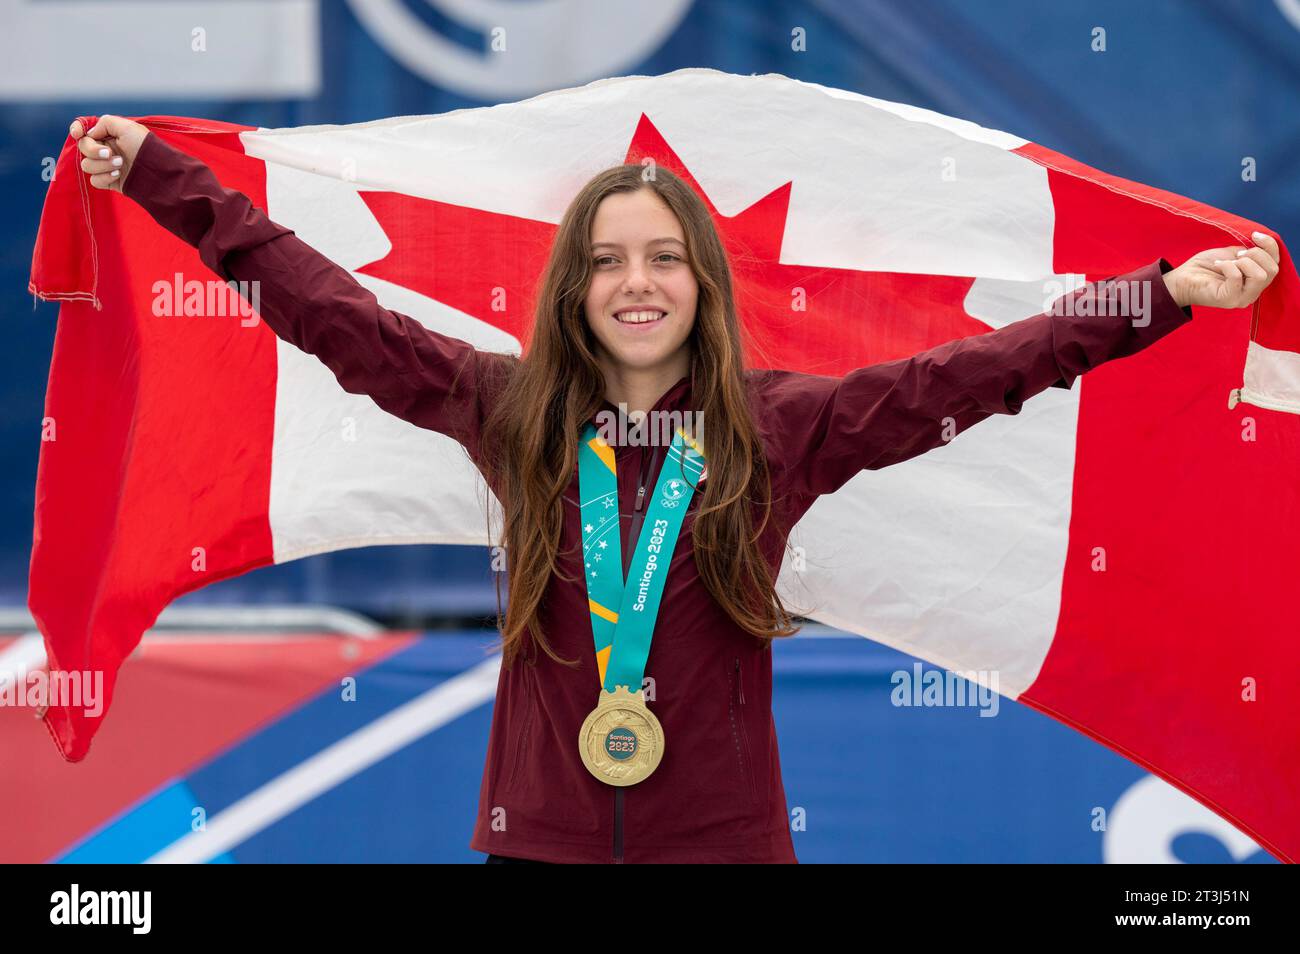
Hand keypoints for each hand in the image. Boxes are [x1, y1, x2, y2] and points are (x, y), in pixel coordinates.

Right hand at [69, 115, 149, 192]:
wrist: (158, 171)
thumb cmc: (146, 147)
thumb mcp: (127, 127)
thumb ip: (105, 122)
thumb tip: (90, 133)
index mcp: (108, 135)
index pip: (84, 130)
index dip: (77, 130)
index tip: (78, 133)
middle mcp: (105, 149)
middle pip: (83, 147)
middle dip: (94, 150)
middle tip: (110, 153)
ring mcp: (106, 166)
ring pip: (86, 165)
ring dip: (102, 165)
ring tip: (121, 164)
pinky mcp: (109, 181)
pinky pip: (94, 180)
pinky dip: (104, 177)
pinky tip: (118, 175)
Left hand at [1162, 232, 1281, 309]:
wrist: (1182, 277)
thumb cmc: (1206, 266)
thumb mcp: (1234, 254)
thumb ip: (1251, 252)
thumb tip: (1262, 242)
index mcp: (1256, 282)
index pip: (1276, 263)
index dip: (1269, 245)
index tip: (1254, 235)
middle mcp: (1252, 293)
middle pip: (1272, 269)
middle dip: (1255, 254)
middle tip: (1236, 255)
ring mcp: (1241, 298)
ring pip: (1260, 275)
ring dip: (1243, 262)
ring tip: (1227, 262)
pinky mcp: (1228, 299)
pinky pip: (1237, 277)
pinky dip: (1227, 266)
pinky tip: (1218, 265)